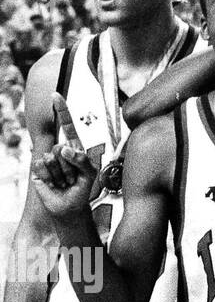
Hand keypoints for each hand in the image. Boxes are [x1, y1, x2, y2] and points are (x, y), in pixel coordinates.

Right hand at [29, 93, 97, 221]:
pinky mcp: (38, 170)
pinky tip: (55, 184)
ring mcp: (48, 159)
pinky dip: (51, 178)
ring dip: (62, 174)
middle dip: (70, 165)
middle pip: (61, 147)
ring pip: (51, 159)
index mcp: (75, 146)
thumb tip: (63, 148)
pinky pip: (41, 167)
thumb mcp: (90, 174)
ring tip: (66, 181)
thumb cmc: (83, 189)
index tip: (55, 95)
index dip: (61, 110)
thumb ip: (82, 159)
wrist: (70, 207)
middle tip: (74, 177)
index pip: (67, 125)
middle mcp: (60, 150)